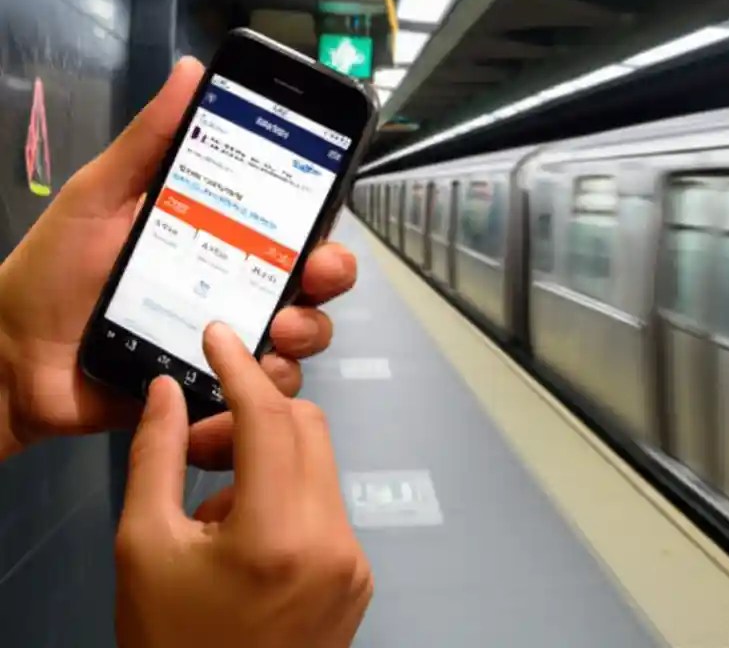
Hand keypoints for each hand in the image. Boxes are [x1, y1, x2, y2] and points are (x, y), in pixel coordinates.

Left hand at [0, 58, 356, 459]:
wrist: (14, 358)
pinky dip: (273, 379)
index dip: (321, 215)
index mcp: (219, 233)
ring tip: (277, 330)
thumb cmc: (54, 271)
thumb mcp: (98, 195)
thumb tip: (191, 70)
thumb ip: (147, 141)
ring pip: (306, 331)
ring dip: (308, 328)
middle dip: (332, 272)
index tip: (324, 212)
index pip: (290, 219)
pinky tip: (253, 370)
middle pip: (314, 276)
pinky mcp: (219, 384)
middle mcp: (237, 283)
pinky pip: (270, 385)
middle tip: (314, 274)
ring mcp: (233, 335)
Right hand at [116, 323, 371, 647]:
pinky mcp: (360, 578)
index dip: (242, 369)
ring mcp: (354, 562)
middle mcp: (333, 542)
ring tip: (208, 512)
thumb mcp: (144, 548)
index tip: (220, 337)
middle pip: (306, 431)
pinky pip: (326, 509)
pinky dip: (284, 503)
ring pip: (317, 468)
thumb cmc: (175, 643)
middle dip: (251, 420)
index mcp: (279, 535)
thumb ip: (157, 459)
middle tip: (195, 442)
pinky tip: (240, 542)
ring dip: (264, 464)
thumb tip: (170, 391)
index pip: (272, 419)